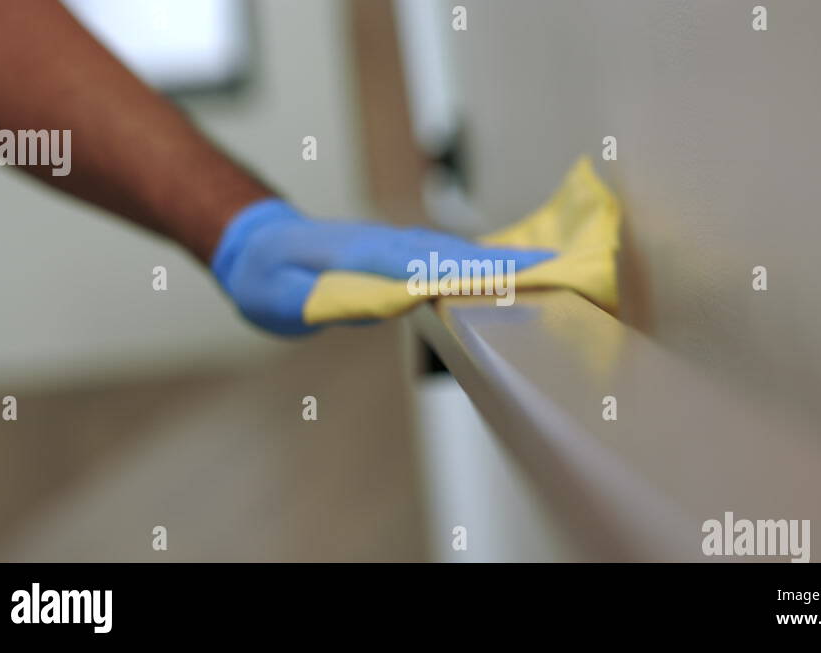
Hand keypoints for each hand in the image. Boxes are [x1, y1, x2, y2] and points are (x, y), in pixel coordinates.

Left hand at [212, 198, 553, 334]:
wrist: (255, 243)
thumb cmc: (264, 277)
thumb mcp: (280, 299)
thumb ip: (327, 300)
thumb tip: (392, 300)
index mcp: (363, 255)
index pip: (432, 264)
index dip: (479, 270)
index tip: (524, 275)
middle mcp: (388, 242)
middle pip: (458, 253)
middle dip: (511, 262)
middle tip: (565, 269)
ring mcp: (396, 242)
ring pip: (458, 250)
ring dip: (505, 259)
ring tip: (555, 268)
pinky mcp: (399, 250)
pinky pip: (448, 254)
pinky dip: (483, 259)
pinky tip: (510, 269)